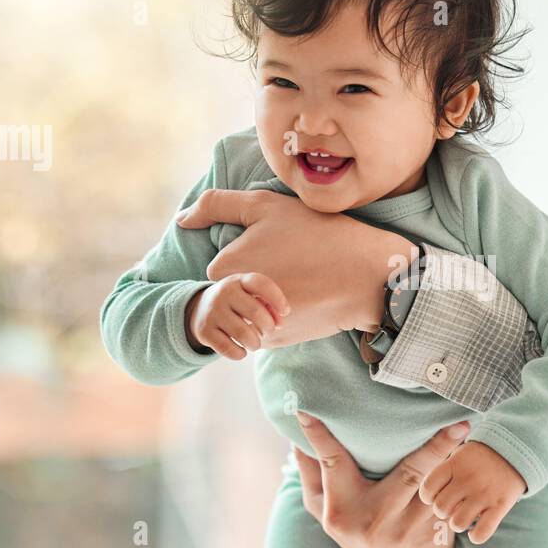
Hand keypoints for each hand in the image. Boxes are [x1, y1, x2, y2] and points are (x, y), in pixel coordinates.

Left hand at [175, 189, 417, 348]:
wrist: (365, 276)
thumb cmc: (317, 234)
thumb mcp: (266, 206)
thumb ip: (218, 205)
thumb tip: (182, 219)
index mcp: (223, 267)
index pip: (222, 260)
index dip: (250, 248)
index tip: (280, 243)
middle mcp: (230, 302)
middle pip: (233, 286)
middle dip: (256, 274)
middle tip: (294, 261)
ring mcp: (249, 324)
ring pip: (248, 307)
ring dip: (266, 296)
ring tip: (302, 278)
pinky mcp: (274, 342)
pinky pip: (266, 325)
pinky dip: (283, 313)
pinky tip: (308, 297)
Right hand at [185, 272, 288, 359]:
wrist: (199, 309)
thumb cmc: (236, 304)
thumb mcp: (250, 297)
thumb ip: (268, 306)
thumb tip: (280, 323)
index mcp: (238, 281)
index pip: (261, 283)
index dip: (278, 298)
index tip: (285, 312)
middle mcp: (223, 293)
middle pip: (256, 312)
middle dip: (268, 327)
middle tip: (267, 331)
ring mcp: (212, 312)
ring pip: (243, 334)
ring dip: (255, 343)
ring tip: (255, 343)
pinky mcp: (204, 331)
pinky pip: (229, 349)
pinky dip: (240, 354)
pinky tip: (241, 351)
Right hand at [292, 411, 468, 547]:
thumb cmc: (355, 533)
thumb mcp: (323, 511)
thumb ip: (310, 473)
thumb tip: (294, 435)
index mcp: (341, 511)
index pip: (332, 463)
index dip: (321, 435)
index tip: (311, 408)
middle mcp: (375, 520)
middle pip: (407, 473)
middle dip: (433, 447)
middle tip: (458, 424)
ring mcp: (408, 529)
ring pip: (435, 484)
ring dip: (453, 457)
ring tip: (466, 429)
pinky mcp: (434, 534)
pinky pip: (449, 498)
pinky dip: (458, 476)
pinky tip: (473, 459)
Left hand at [418, 441, 526, 543]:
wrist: (515, 450)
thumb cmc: (478, 457)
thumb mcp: (458, 454)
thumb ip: (442, 472)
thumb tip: (427, 498)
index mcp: (454, 464)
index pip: (428, 489)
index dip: (429, 496)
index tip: (436, 495)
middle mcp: (468, 479)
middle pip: (441, 508)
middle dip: (444, 511)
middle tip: (453, 506)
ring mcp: (484, 493)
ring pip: (457, 523)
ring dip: (458, 523)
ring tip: (464, 516)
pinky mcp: (501, 505)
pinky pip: (481, 532)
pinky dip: (476, 536)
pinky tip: (476, 530)